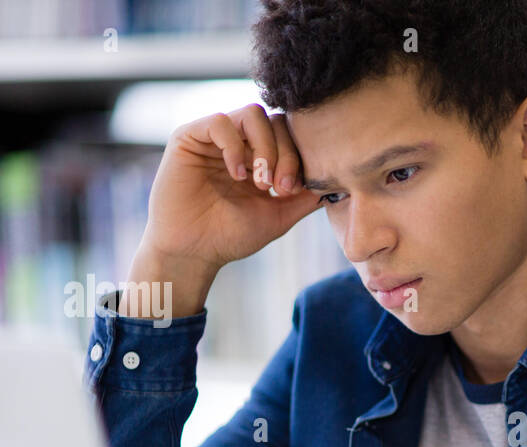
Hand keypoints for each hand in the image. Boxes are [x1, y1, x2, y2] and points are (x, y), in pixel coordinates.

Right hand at [138, 103, 321, 273]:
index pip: (289, 134)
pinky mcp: (189, 137)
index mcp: (259, 156)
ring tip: (262, 183)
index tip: (294, 189)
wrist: (193, 251)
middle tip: (282, 187)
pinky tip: (238, 176)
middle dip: (287, 153)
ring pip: (252, 115)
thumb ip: (305, 197)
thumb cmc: (231, 235)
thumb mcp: (279, 216)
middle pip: (276, 121)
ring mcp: (215, 137)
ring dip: (265, 148)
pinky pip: (220, 122)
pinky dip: (235, 147)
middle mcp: (239, 141)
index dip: (299, 156)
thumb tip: (337, 181)